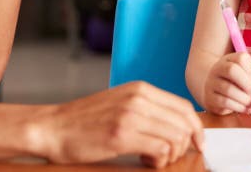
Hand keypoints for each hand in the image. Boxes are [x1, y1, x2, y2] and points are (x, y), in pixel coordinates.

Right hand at [36, 81, 202, 166]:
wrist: (52, 127)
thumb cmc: (85, 121)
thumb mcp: (120, 103)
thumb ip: (147, 108)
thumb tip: (177, 126)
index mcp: (141, 89)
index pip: (183, 106)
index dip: (196, 127)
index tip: (198, 143)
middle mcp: (139, 98)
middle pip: (183, 122)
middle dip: (184, 144)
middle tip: (169, 156)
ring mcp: (130, 115)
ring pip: (174, 136)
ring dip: (170, 154)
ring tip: (153, 159)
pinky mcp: (121, 135)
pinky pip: (159, 149)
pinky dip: (159, 160)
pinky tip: (146, 162)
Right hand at [203, 52, 250, 114]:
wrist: (215, 91)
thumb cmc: (239, 82)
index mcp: (230, 59)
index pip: (241, 58)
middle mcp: (218, 68)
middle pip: (232, 70)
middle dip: (247, 84)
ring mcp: (211, 82)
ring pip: (228, 89)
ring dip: (244, 98)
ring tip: (250, 102)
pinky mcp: (209, 97)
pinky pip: (225, 102)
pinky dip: (238, 107)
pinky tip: (244, 108)